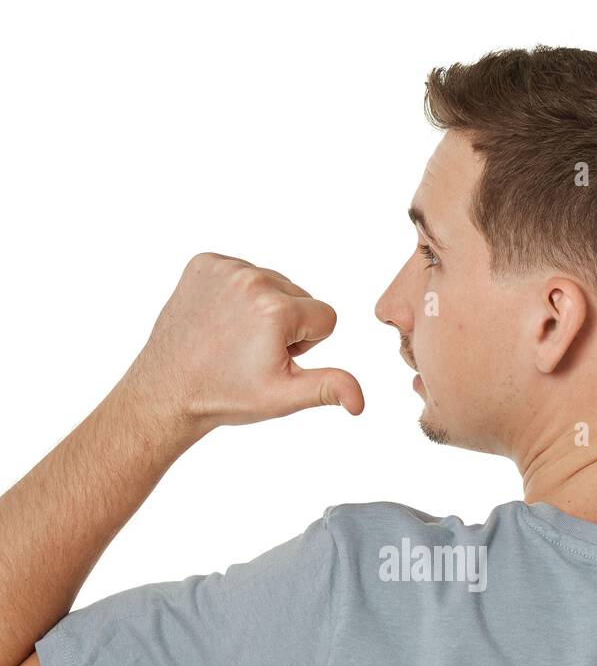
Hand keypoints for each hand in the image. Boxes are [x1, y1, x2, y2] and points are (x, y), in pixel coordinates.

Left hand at [121, 252, 363, 432]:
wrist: (167, 389)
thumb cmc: (228, 395)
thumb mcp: (284, 396)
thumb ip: (328, 387)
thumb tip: (360, 402)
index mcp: (277, 309)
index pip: (326, 317)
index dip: (306, 345)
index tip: (273, 359)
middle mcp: (252, 279)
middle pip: (300, 296)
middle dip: (286, 323)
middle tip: (251, 351)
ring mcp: (224, 268)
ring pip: (272, 283)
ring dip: (262, 308)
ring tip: (234, 337)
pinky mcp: (203, 263)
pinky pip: (242, 272)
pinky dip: (237, 294)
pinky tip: (220, 320)